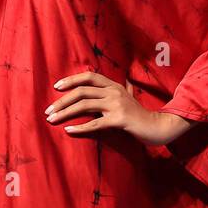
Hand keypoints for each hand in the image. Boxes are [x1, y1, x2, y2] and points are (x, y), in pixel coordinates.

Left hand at [46, 70, 191, 146]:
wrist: (159, 127)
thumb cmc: (140, 115)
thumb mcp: (128, 98)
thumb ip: (120, 90)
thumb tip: (118, 82)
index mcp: (114, 86)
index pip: (88, 77)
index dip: (71, 80)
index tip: (56, 87)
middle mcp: (114, 92)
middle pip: (82, 92)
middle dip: (62, 101)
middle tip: (48, 111)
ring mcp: (117, 105)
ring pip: (85, 106)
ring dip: (65, 113)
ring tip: (52, 120)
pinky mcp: (120, 120)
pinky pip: (95, 124)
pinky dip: (80, 128)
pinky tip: (69, 131)